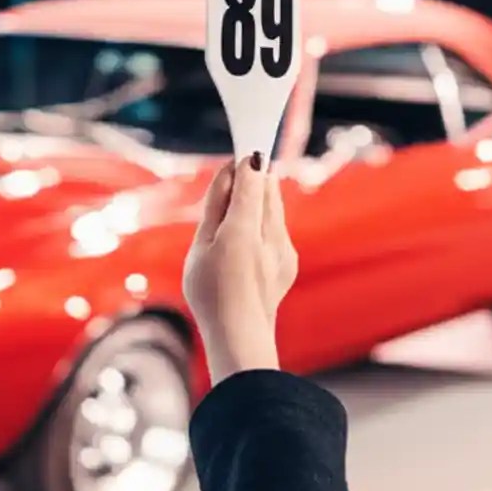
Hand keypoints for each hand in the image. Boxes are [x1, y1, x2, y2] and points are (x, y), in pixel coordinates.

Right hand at [184, 155, 297, 383]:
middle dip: (252, 180)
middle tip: (229, 185)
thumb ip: (218, 205)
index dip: (246, 162)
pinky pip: (277, 231)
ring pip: (274, 210)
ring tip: (231, 222)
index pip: (254, 178)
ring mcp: (285, 251)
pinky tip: (243, 245)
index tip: (239, 153)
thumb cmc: (211, 294)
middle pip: (269, 190)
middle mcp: (273, 237)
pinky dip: (262, 226)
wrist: (239, 337)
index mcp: (245, 230)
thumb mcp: (202, 246)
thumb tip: (231, 170)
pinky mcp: (289, 263)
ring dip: (257, 203)